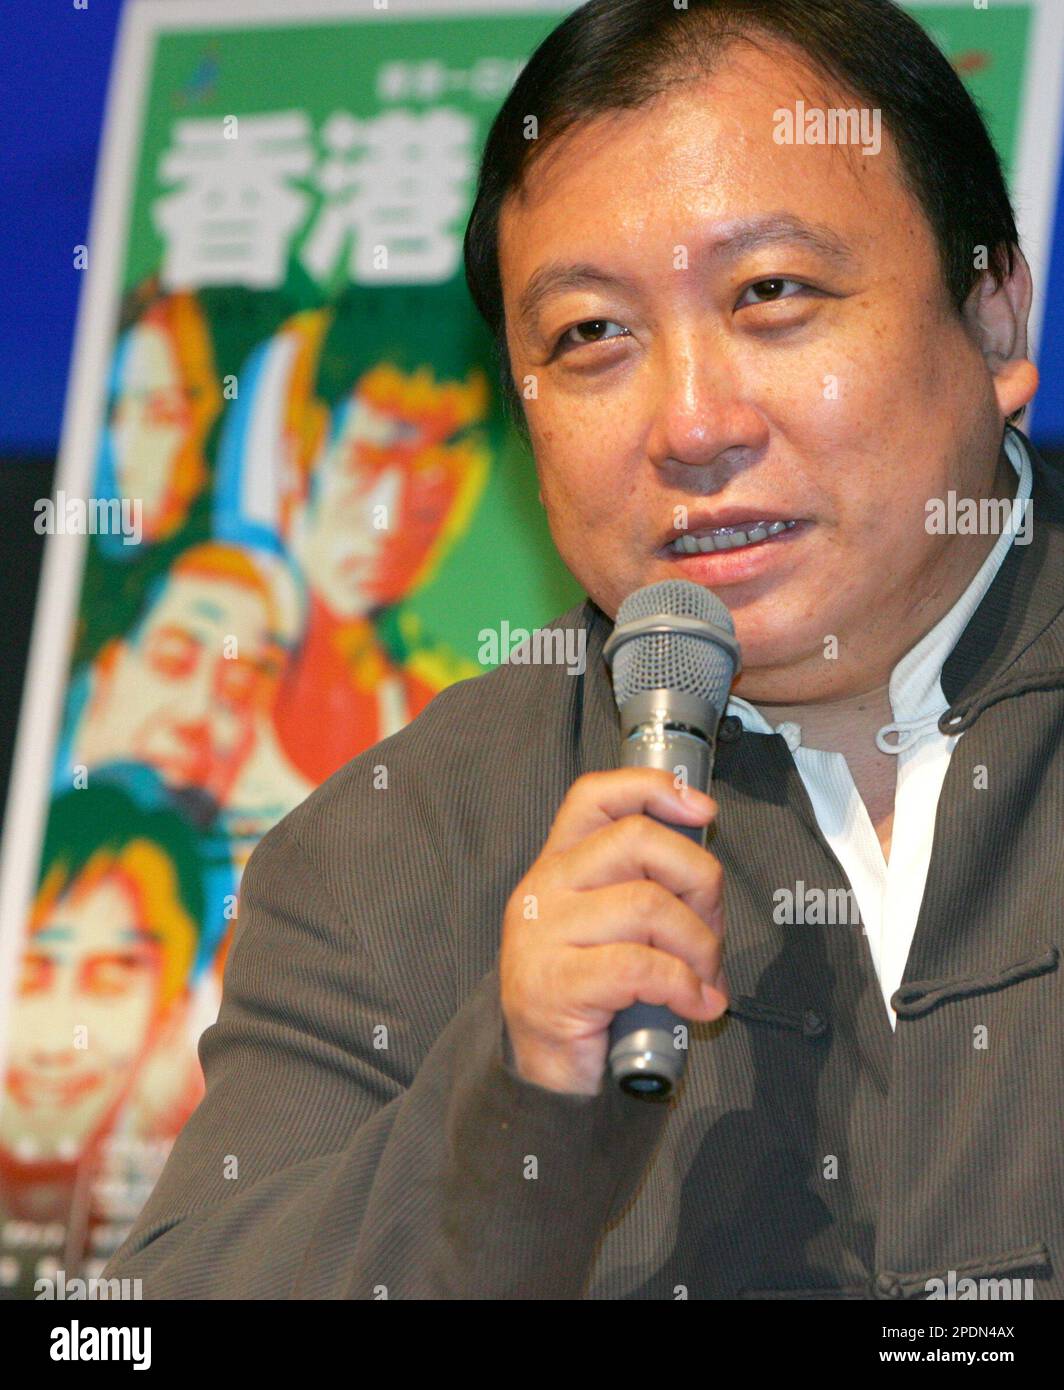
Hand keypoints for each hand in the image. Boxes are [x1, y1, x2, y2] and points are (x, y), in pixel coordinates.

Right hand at [499, 768, 727, 1095]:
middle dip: (699, 879)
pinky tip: (696, 1005)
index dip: (653, 790)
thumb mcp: (611, 929)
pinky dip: (684, 984)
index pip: (595, 797)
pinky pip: (640, 965)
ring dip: (699, 944)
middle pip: (637, 841)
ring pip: (647, 904)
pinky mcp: (555, 984)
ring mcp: (543, 935)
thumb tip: (707, 872)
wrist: (546, 1080)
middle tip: (713, 931)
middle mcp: (543, 889)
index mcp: (557, 867)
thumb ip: (642, 888)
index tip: (704, 812)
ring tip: (705, 979)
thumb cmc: (593, 999)